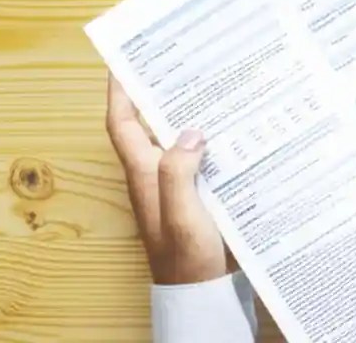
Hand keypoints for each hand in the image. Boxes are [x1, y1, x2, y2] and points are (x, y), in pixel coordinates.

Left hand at [106, 73, 229, 284]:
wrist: (201, 293)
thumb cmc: (186, 259)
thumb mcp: (180, 215)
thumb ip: (178, 172)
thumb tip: (190, 131)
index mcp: (145, 174)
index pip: (123, 124)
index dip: (119, 93)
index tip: (123, 61)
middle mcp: (157, 174)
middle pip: (151, 124)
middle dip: (160, 92)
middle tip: (180, 62)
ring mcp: (177, 185)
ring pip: (180, 138)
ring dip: (192, 112)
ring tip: (213, 85)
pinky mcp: (198, 195)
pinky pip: (201, 157)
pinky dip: (214, 139)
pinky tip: (236, 130)